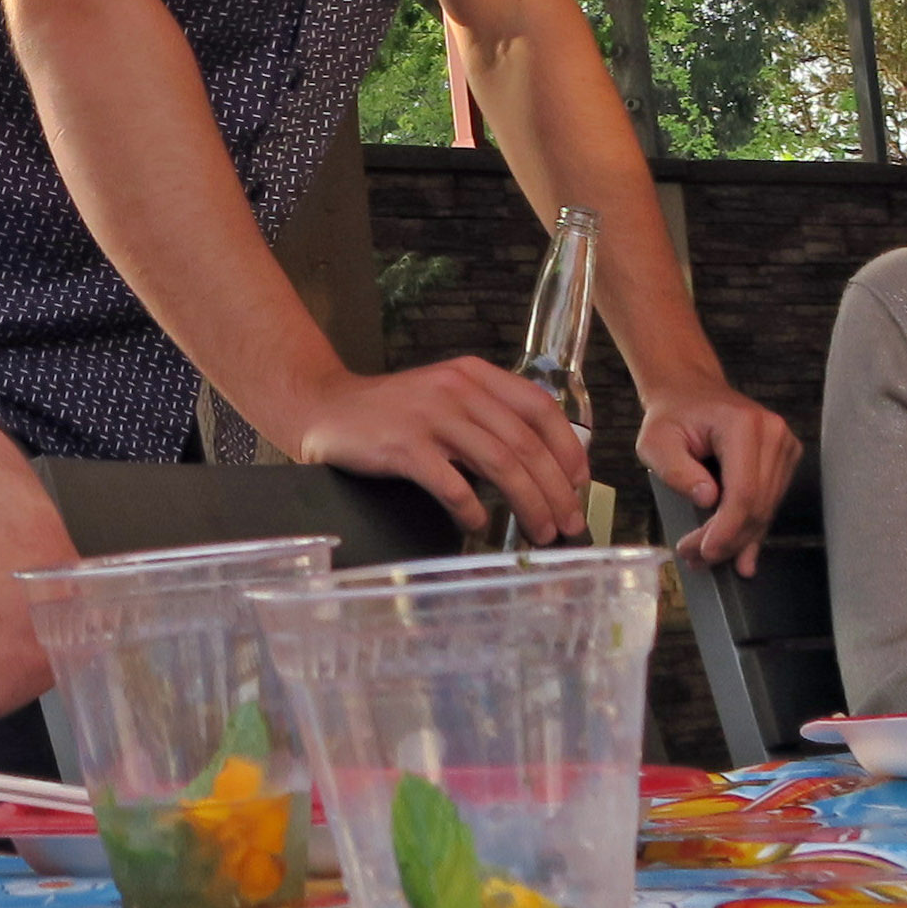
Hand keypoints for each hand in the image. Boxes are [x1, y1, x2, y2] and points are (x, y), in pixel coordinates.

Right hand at [275, 357, 589, 545]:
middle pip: (525, 443)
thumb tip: (540, 467)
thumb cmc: (392, 413)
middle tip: (568, 524)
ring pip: (500, 464)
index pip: (539, 407)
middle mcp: (458, 389)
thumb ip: (487, 419)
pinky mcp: (403, 446)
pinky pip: (452, 484)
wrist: (326, 408)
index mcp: (475, 375)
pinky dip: (472, 508)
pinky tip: (479, 525)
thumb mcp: (446, 399)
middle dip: (555, 489)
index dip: (568, 448)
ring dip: (528, 504)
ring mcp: (431, 416)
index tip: (580, 484)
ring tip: (540, 532)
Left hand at [637, 382, 799, 572]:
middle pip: (758, 505)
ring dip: (738, 539)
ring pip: (767, 509)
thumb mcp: (656, 443)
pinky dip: (750, 527)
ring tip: (705, 555)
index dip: (726, 529)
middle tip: (696, 559)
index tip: (704, 551)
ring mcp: (784, 444)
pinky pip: (770, 502)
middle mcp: (773, 432)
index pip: (743, 491)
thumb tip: (708, 500)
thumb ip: (677, 471)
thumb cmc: (671, 416)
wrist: (690, 392)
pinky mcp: (785, 457)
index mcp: (743, 424)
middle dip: (728, 540)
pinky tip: (736, 550)